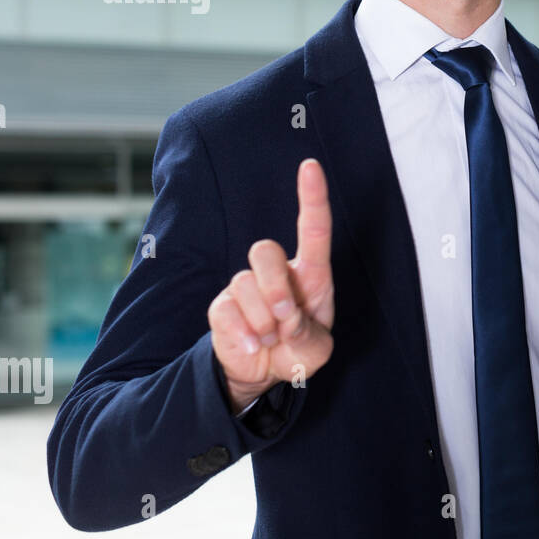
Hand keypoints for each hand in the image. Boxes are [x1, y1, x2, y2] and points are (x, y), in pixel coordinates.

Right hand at [209, 159, 335, 414]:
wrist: (265, 372)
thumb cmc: (298, 349)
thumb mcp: (316, 349)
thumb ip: (308, 334)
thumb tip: (285, 319)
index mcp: (309, 274)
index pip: (313, 229)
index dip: (312, 197)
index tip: (310, 166)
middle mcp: (277, 272)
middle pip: (265, 250)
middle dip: (276, 289)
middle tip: (286, 320)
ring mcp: (245, 286)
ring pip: (244, 283)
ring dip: (263, 320)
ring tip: (272, 338)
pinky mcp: (222, 306)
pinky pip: (226, 310)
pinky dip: (245, 335)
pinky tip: (254, 346)